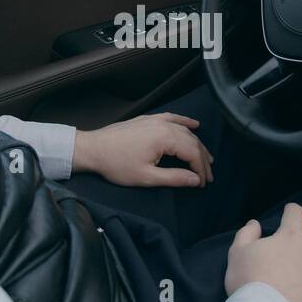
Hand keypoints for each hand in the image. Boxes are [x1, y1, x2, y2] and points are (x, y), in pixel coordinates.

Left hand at [72, 113, 214, 187]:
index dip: (201, 169)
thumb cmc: (116, 164)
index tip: (203, 183)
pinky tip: (194, 124)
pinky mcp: (148, 119)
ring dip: (197, 144)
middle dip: (202, 159)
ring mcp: (155, 120)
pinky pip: (172, 118)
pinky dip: (185, 122)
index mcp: (165, 138)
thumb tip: (195, 180)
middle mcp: (163, 125)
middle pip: (192, 141)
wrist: (93, 149)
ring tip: (206, 158)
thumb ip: (174, 178)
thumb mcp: (146, 177)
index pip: (193, 153)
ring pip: (184, 130)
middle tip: (208, 176)